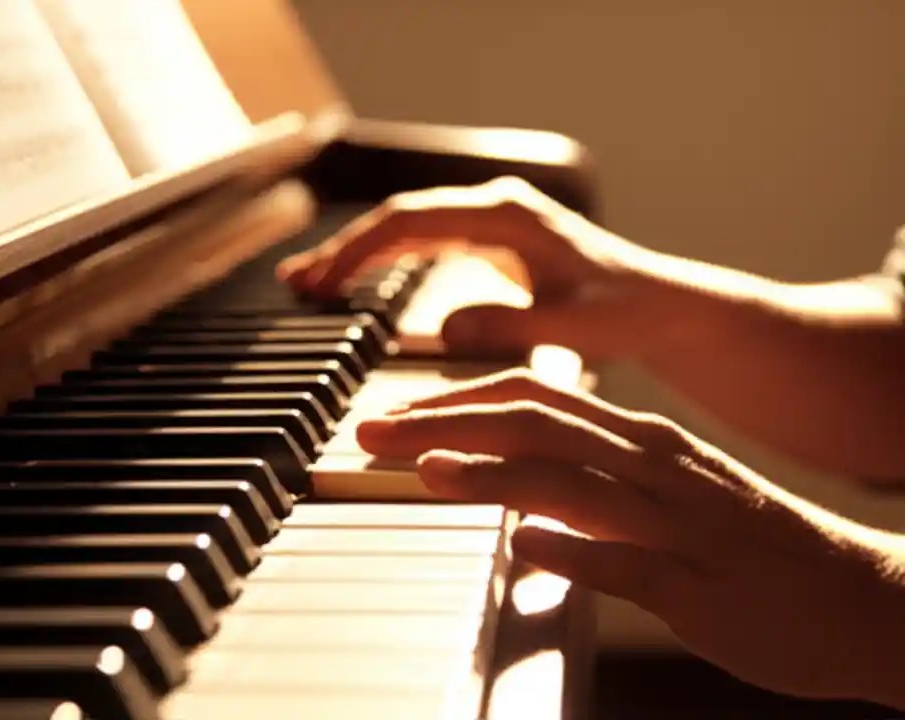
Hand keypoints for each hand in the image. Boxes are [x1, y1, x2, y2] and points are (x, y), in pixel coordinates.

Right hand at [276, 177, 671, 359]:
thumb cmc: (623, 313)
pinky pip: (423, 242)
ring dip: (358, 253)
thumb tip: (449, 328)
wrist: (659, 306)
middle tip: (297, 283)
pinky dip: (384, 260)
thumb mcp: (574, 326)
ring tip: (308, 282)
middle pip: (399, 218)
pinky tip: (354, 281)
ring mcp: (491, 221)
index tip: (324, 281)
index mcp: (506, 216)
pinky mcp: (490, 240)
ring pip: (406, 227)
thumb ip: (513, 324)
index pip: (412, 221)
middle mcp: (494, 208)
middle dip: (345, 249)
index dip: (361, 250)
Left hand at [356, 368, 904, 708]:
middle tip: (374, 433)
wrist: (863, 597)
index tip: (395, 414)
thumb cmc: (755, 551)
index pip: (534, 396)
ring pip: (570, 479)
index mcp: (642, 443)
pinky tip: (518, 545)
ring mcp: (673, 524)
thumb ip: (595, 486)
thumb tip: (517, 497)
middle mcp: (653, 468)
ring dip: (490, 473)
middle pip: (534, 423)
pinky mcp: (694, 585)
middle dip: (446, 422)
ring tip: (424, 470)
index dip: (456, 400)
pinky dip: (567, 549)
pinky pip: (624, 563)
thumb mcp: (669, 498)